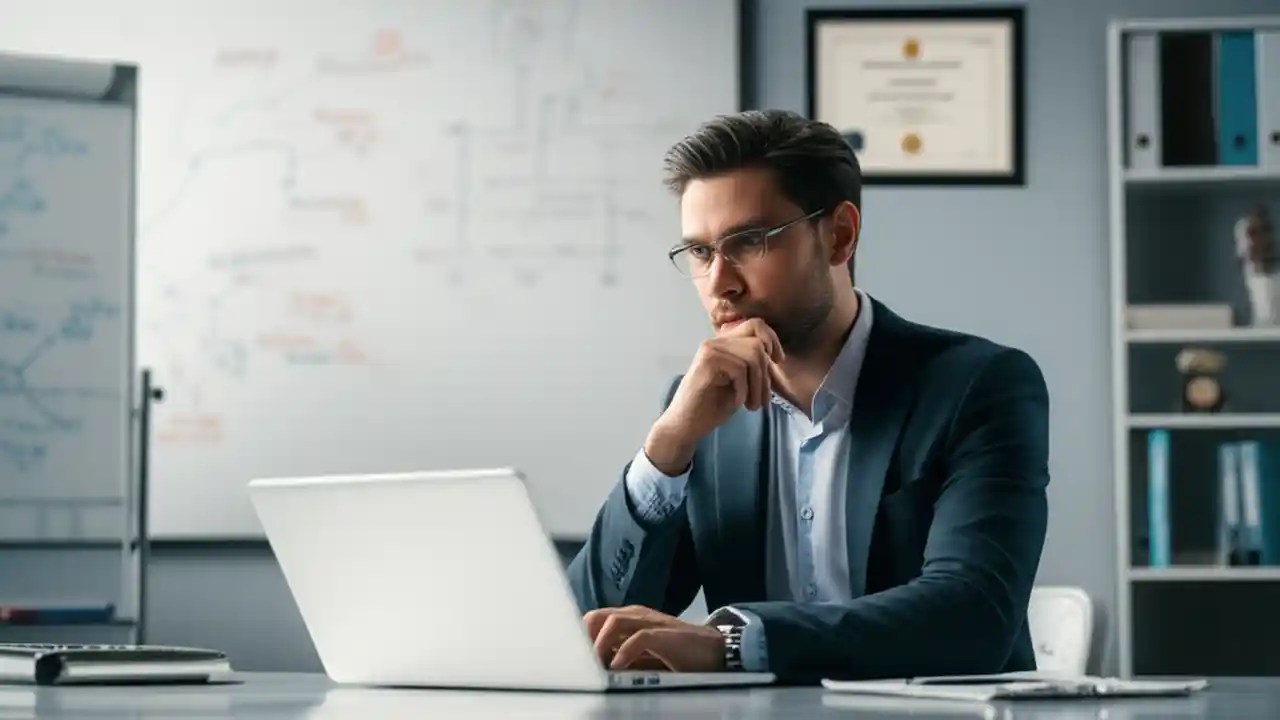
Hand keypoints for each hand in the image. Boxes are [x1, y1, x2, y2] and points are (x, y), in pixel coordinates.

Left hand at [583, 605, 725, 671]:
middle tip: (579, 661)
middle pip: (597, 616)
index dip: (579, 636)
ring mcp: (650, 622)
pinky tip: (618, 666)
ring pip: (613, 622)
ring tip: (595, 665)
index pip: (593, 619)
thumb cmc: (678, 655)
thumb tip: (595, 669)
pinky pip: (637, 638)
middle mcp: (636, 615)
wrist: (714, 651)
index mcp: (629, 618)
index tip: (570, 656)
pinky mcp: (663, 634)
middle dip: (584, 638)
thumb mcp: (644, 657)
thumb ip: (621, 657)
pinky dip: (624, 652)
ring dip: (599, 645)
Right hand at [644, 318, 784, 474]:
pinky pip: (740, 370)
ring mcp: (710, 350)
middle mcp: (715, 341)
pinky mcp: (707, 362)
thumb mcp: (742, 381)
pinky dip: (743, 390)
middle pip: (757, 343)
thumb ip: (754, 365)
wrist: (686, 425)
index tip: (778, 361)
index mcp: (724, 343)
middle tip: (762, 401)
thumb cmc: (713, 405)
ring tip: (752, 406)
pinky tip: (736, 403)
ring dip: (758, 386)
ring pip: (752, 356)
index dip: (772, 339)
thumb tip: (776, 355)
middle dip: (765, 375)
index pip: (755, 324)